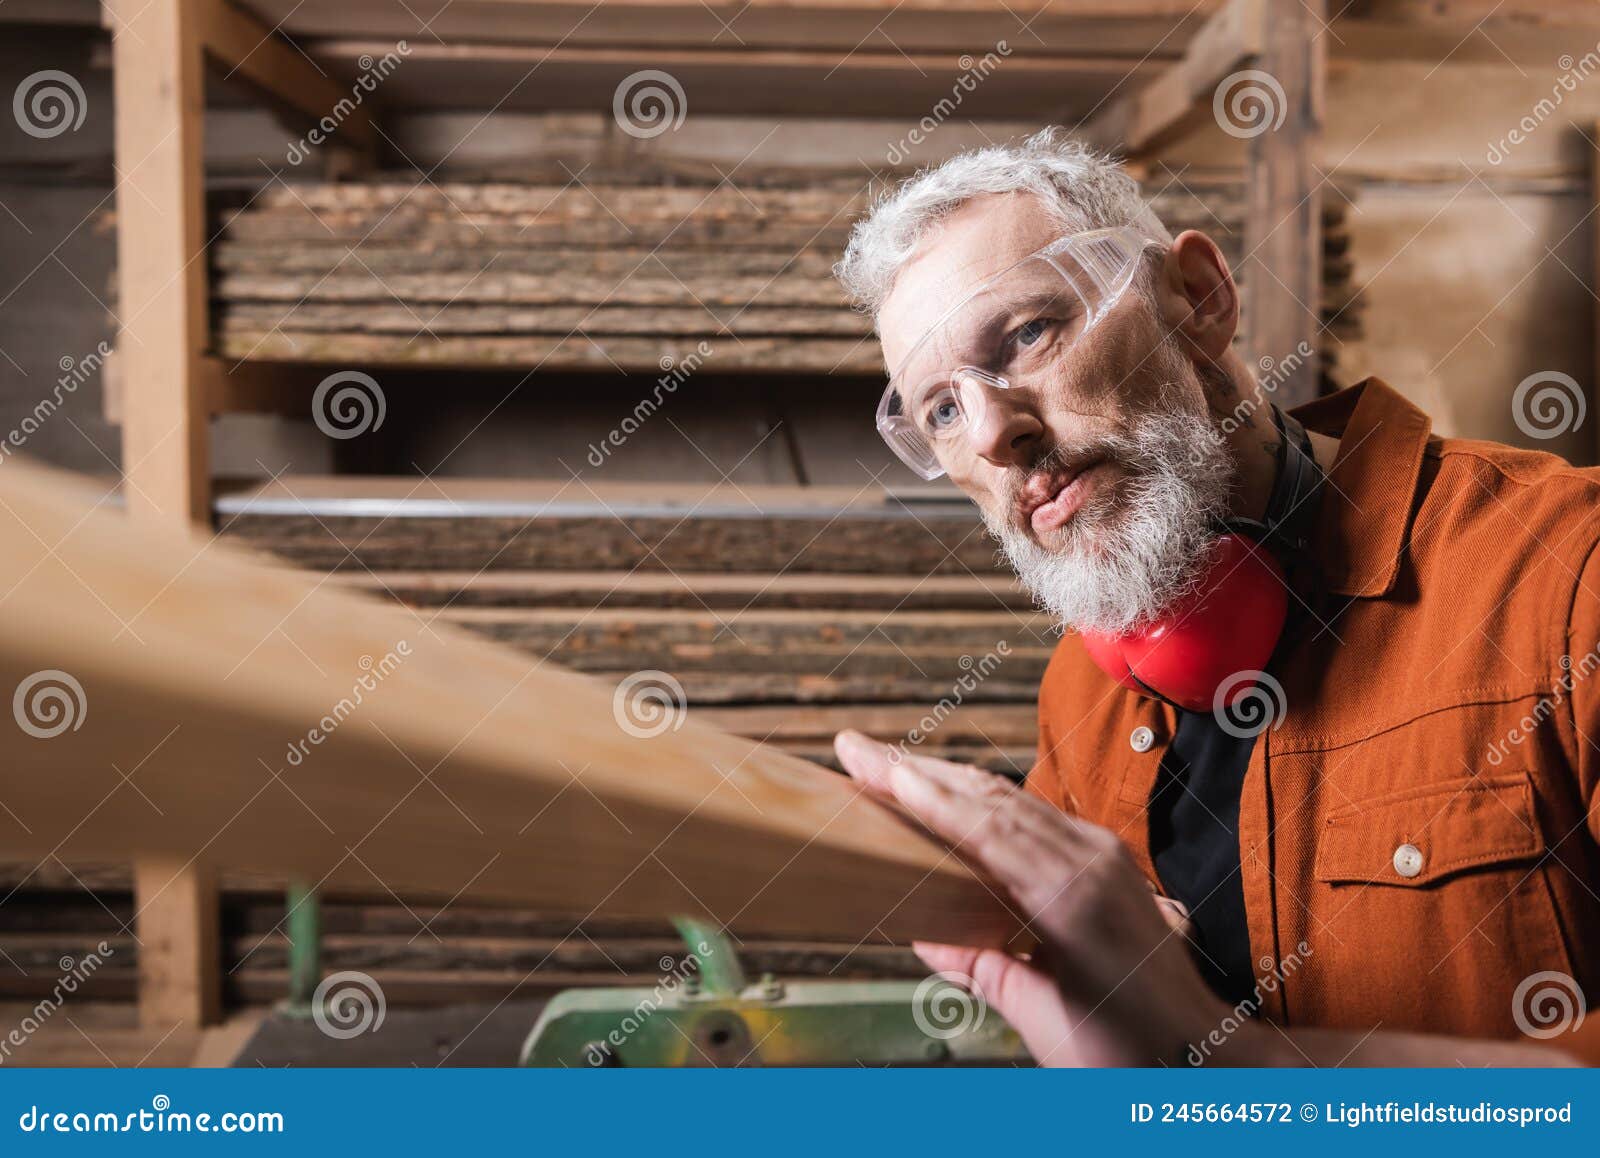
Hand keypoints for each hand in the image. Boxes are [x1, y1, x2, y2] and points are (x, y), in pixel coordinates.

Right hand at [834, 729, 1233, 1066]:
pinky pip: (1037, 816)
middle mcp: (1089, 862)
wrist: (1203, 1056)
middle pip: (990, 796)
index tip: (871, 762)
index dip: (920, 791)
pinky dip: (986, 801)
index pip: (980, 825)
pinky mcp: (1109, 860)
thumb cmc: (1128, 1050)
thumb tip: (924, 936)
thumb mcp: (1041, 1017)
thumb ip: (981, 969)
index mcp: (1069, 899)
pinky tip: (955, 798)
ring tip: (893, 765)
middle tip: (859, 747)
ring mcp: (1103, 855)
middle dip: (919, 769)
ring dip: (948, 777)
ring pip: (1012, 798)